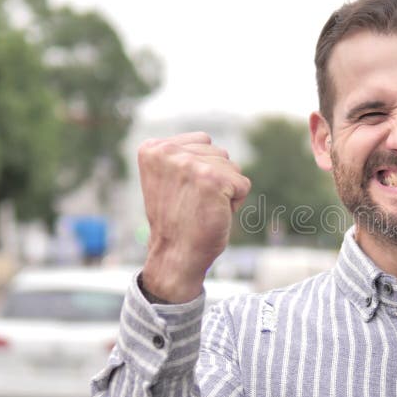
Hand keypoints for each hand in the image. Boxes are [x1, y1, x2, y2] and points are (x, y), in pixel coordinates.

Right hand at [138, 132, 250, 302]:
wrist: (175, 255)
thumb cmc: (177, 219)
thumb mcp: (169, 178)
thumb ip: (183, 155)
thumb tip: (208, 141)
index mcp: (153, 148)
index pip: (203, 142)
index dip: (202, 169)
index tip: (182, 192)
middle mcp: (168, 152)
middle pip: (219, 153)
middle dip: (215, 179)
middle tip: (193, 203)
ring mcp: (189, 164)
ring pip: (232, 168)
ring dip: (225, 191)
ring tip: (202, 208)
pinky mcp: (212, 179)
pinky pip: (242, 184)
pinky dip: (236, 203)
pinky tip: (214, 214)